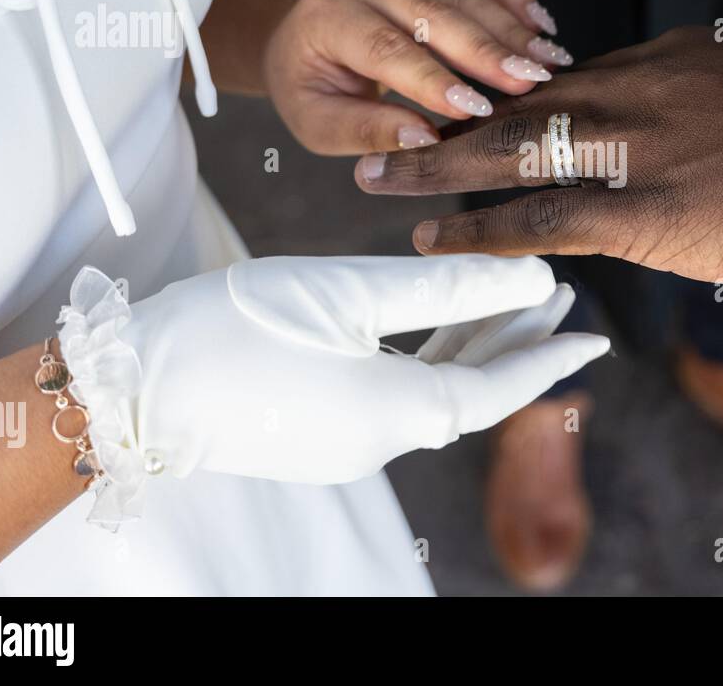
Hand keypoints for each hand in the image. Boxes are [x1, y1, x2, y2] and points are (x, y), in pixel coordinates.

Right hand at [62, 255, 606, 497]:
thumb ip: (447, 286)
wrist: (126, 385)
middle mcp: (380, 441)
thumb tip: (532, 279)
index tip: (596, 332)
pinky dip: (424, 353)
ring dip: (470, 342)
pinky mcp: (315, 431)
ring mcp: (345, 442)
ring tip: (506, 296)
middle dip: (515, 338)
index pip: (501, 386)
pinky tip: (429, 321)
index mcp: (399, 414)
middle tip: (556, 293)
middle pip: (472, 387)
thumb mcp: (350, 291)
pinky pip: (394, 392)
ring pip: (434, 388)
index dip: (550, 356)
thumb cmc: (233, 330)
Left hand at [262, 0, 568, 153]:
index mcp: (331, 19)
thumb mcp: (316, 122)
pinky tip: (543, 24)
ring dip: (511, 27)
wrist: (298, 33)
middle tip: (531, 80)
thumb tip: (423, 142)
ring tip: (550, 61)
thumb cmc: (309, 86)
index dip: (434, 79)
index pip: (387, 49)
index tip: (476, 109)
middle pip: (435, 13)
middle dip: (488, 49)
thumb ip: (367, 131)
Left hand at [354, 26, 722, 290]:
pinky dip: (479, 227)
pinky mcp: (642, 210)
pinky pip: (539, 218)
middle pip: (519, 100)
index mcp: (672, 60)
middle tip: (389, 121)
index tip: (474, 108)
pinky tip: (432, 234)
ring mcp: (634, 147)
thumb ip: (714, 97)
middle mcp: (637, 91)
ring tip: (378, 173)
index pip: (571, 78)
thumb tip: (697, 121)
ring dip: (437, 164)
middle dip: (448, 113)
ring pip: (510, 151)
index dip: (512, 98)